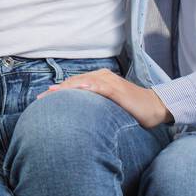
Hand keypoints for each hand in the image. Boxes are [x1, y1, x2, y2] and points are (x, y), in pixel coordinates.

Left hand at [37, 69, 171, 128]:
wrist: (155, 108)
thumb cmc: (132, 109)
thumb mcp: (109, 107)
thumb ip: (94, 107)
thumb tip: (77, 118)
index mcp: (99, 80)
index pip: (73, 84)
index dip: (57, 91)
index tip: (41, 100)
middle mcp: (102, 77)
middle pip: (74, 82)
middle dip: (57, 91)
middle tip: (40, 99)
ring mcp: (110, 82)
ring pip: (84, 82)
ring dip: (67, 88)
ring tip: (52, 93)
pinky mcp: (118, 90)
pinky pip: (101, 87)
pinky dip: (90, 87)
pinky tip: (80, 89)